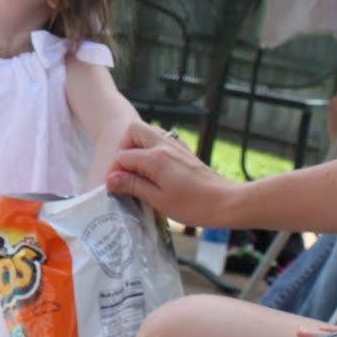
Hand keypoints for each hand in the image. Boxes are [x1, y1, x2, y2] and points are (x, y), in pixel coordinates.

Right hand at [106, 120, 236, 224]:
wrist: (225, 202)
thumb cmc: (194, 205)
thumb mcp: (159, 200)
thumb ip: (133, 185)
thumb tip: (111, 179)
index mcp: (156, 158)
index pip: (123, 156)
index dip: (113, 172)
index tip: (114, 188)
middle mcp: (165, 145)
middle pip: (133, 131)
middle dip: (123, 148)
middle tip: (124, 171)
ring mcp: (176, 146)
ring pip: (148, 132)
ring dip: (138, 146)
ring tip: (137, 169)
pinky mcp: (184, 151)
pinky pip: (162, 139)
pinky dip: (152, 148)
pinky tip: (154, 167)